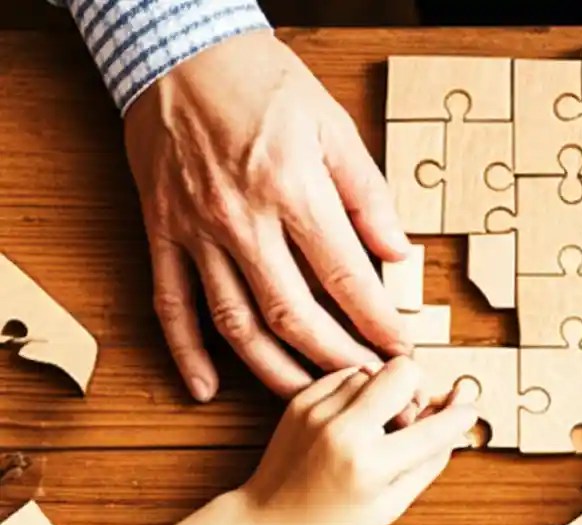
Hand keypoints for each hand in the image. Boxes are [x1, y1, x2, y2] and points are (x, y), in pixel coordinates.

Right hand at [124, 30, 411, 401]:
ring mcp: (196, 231)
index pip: (346, 278)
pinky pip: (170, 305)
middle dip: (337, 361)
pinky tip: (206, 388)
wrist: (178, 50)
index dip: (379, 325)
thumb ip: (368, 195)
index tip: (404, 354)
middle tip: (369, 390)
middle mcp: (242, 219)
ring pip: (235, 323)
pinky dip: (186, 352)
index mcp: (292, 190)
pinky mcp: (161, 232)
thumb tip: (399, 252)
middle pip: (294, 314)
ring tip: (309, 402)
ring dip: (274, 371)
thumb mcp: (333, 126)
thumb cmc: (260, 82)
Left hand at [237, 356, 477, 524]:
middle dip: (417, 389)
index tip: (467, 410)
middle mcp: (343, 431)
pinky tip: (351, 420)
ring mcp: (318, 412)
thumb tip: (456, 421)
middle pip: (403, 372)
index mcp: (371, 466)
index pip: (433, 427)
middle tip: (410, 416)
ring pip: (374, 371)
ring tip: (375, 425)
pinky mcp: (300, 401)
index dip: (459, 416)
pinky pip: (345, 375)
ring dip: (383, 392)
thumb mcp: (391, 506)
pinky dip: (356, 392)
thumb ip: (429, 460)